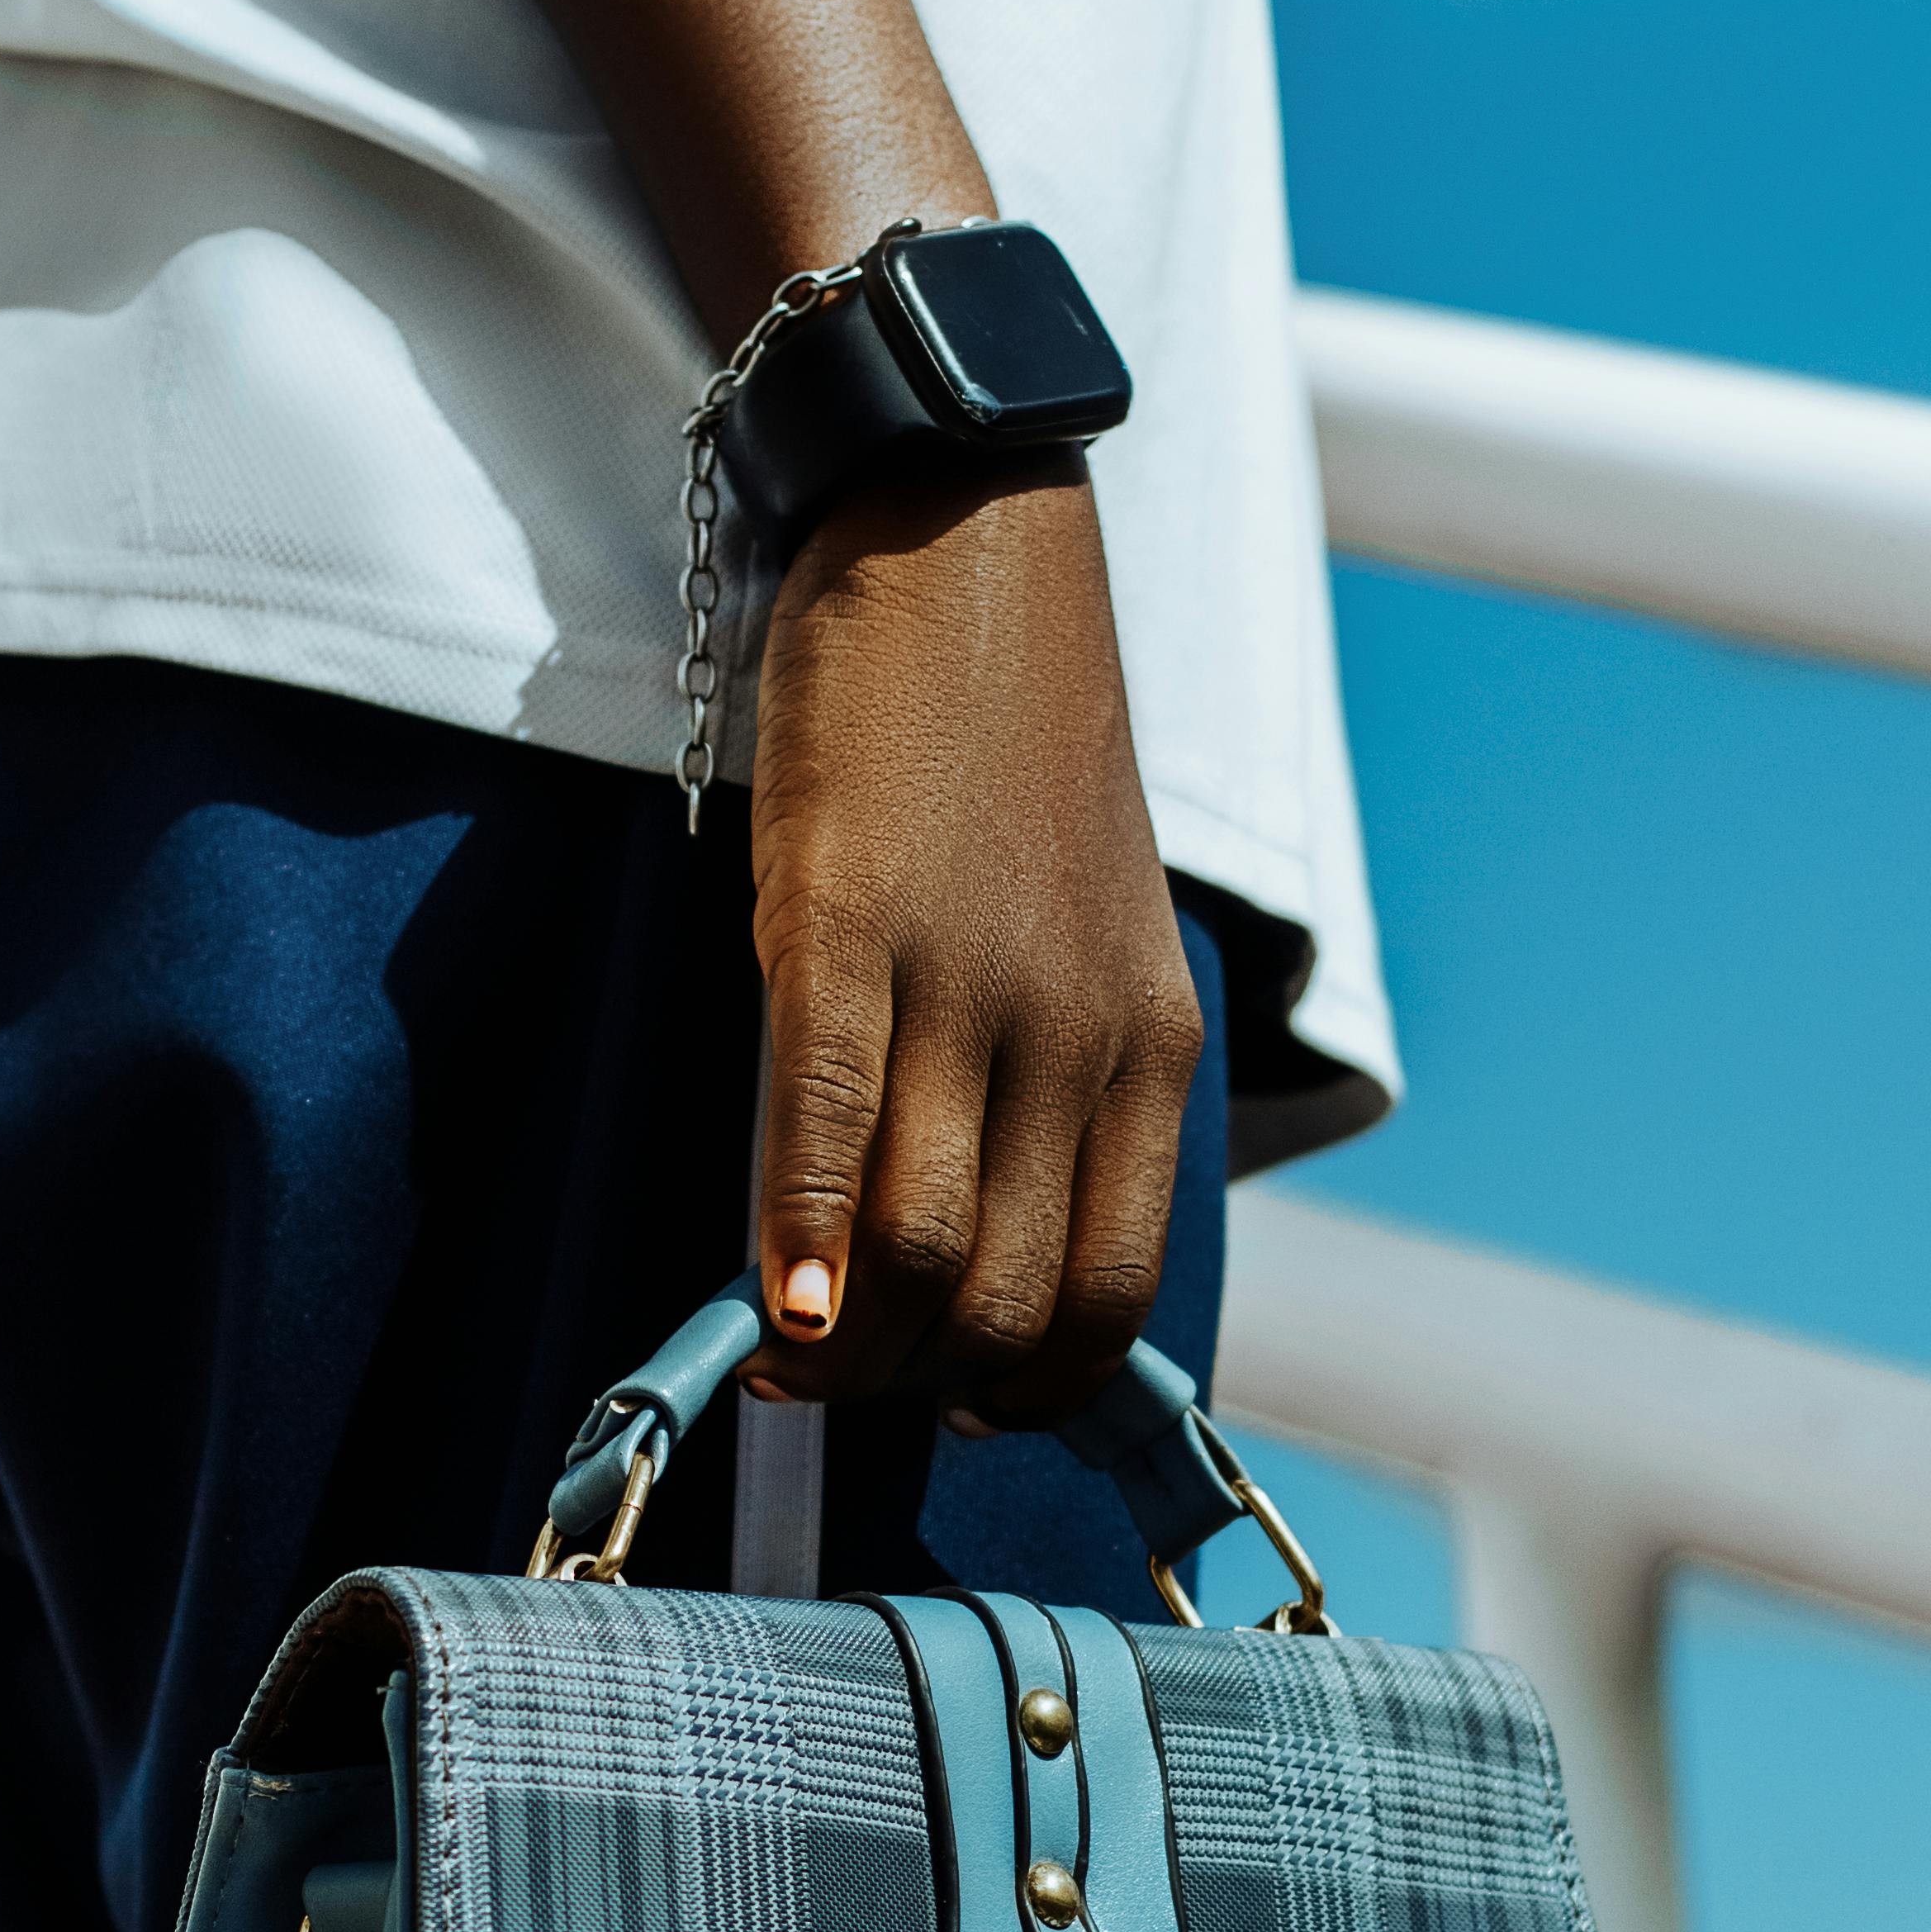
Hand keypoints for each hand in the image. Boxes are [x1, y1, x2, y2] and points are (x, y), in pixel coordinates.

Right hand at [744, 456, 1200, 1421]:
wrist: (960, 535)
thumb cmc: (1007, 759)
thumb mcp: (1089, 935)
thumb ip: (1060, 1085)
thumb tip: (976, 1248)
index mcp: (1155, 1047)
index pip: (1109, 1292)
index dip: (1031, 1385)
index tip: (959, 1397)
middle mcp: (1080, 1032)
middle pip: (1009, 1298)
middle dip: (922, 1383)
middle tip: (848, 1384)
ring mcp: (970, 981)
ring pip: (925, 1248)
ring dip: (850, 1349)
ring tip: (795, 1357)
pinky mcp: (850, 922)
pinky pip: (832, 1128)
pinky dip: (801, 1245)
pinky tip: (775, 1313)